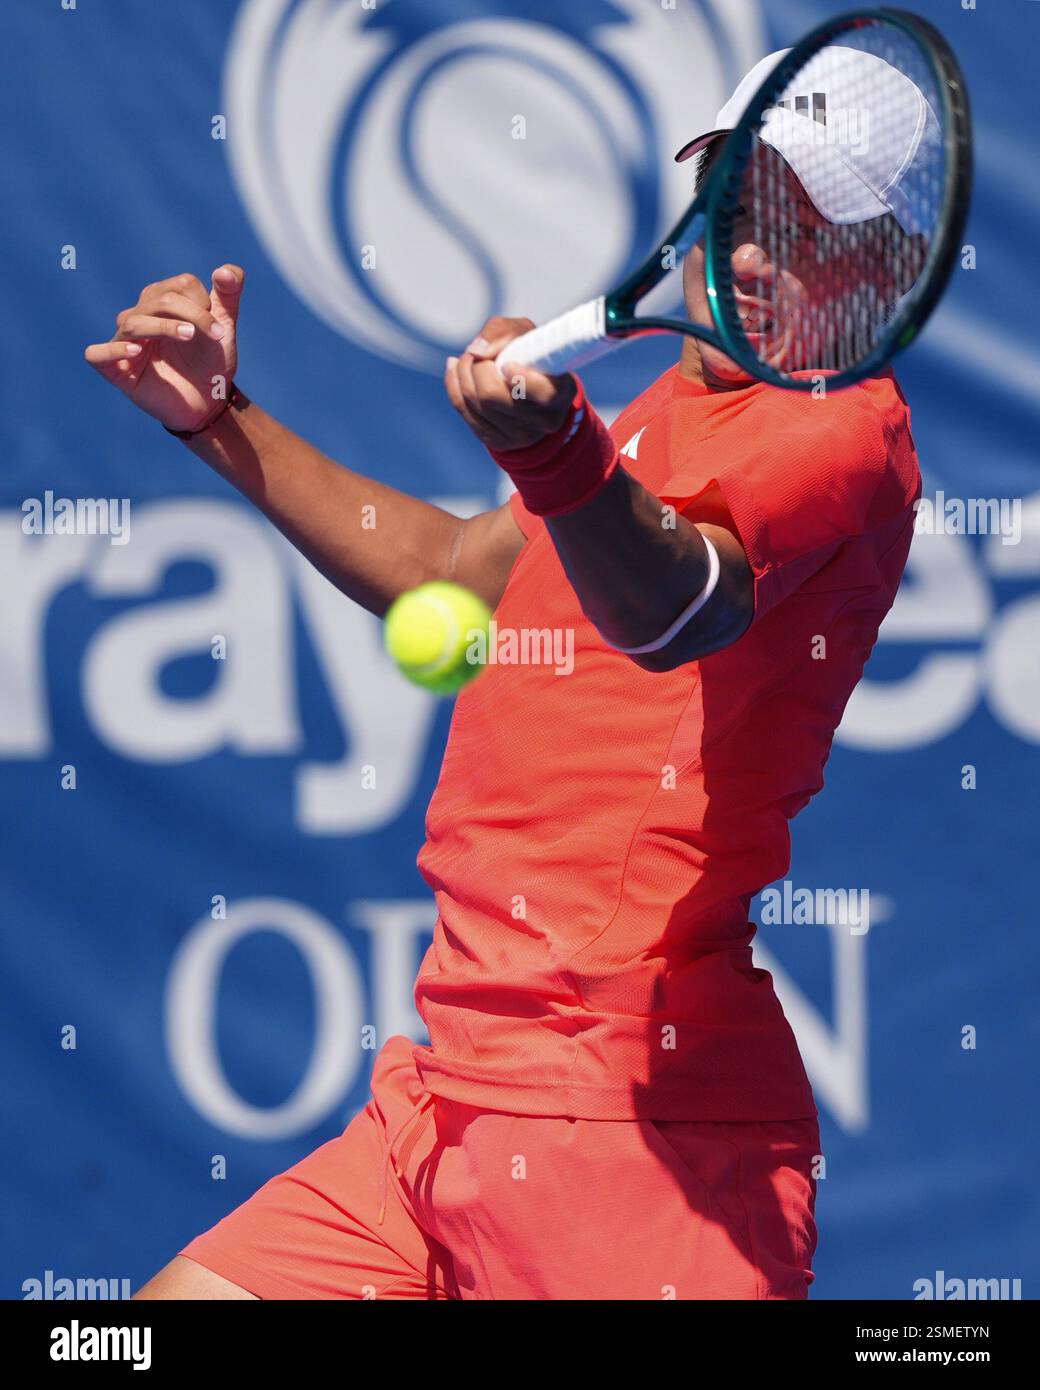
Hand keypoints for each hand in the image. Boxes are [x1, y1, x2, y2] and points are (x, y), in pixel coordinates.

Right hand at [84, 265, 243, 432]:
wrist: (208, 404)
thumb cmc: (210, 363)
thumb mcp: (224, 327)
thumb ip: (229, 295)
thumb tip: (226, 270)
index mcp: (161, 301)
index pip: (179, 286)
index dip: (203, 303)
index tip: (219, 328)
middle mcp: (139, 316)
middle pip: (159, 301)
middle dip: (193, 315)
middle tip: (217, 335)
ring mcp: (125, 343)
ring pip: (133, 324)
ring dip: (164, 327)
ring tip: (188, 336)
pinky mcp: (115, 371)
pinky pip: (97, 354)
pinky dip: (114, 351)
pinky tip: (136, 352)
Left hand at [444, 315, 576, 451]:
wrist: (528, 389)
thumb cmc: (529, 355)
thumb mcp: (525, 333)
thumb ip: (503, 331)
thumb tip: (477, 351)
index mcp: (561, 392)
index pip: (542, 393)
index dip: (520, 378)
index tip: (508, 365)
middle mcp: (544, 420)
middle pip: (491, 395)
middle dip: (475, 366)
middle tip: (477, 354)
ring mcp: (520, 436)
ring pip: (473, 401)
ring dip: (462, 372)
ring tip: (469, 359)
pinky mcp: (497, 441)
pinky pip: (462, 409)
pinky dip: (454, 384)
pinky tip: (457, 371)